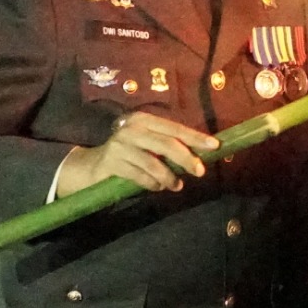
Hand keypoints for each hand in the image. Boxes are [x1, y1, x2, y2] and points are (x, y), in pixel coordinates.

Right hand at [57, 111, 218, 196]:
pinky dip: (152, 184)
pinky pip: (139, 176)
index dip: (196, 138)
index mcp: (145, 120)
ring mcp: (120, 145)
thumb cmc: (130, 155)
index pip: (175, 129)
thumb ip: (170, 146)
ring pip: (153, 163)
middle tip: (200, 172)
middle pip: (166, 144)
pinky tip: (157, 187)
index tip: (215, 146)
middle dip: (186, 159)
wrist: (92, 166)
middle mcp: (132, 129)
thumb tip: (202, 154)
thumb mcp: (149, 145)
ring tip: (177, 186)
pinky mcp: (111, 163)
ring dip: (169, 177)